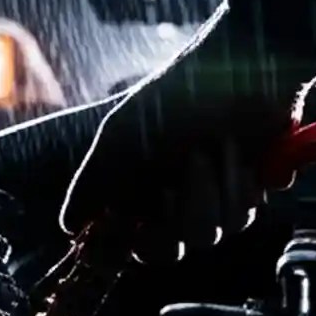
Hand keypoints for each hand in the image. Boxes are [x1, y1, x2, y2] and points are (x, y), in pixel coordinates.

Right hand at [59, 22, 309, 256]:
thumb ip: (93, 181)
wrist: (244, 67)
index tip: (152, 219)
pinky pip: (245, 217)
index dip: (144, 240)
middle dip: (188, 208)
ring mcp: (213, 198)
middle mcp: (173, 200)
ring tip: (221, 143)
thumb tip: (67, 225)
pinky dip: (243, 186)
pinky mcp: (248, 191)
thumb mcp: (123, 133)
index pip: (137, 245)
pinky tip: (245, 155)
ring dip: (218, 188)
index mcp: (138, 189)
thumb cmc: (178, 93)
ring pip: (213, 234)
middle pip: (175, 248)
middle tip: (195, 158)